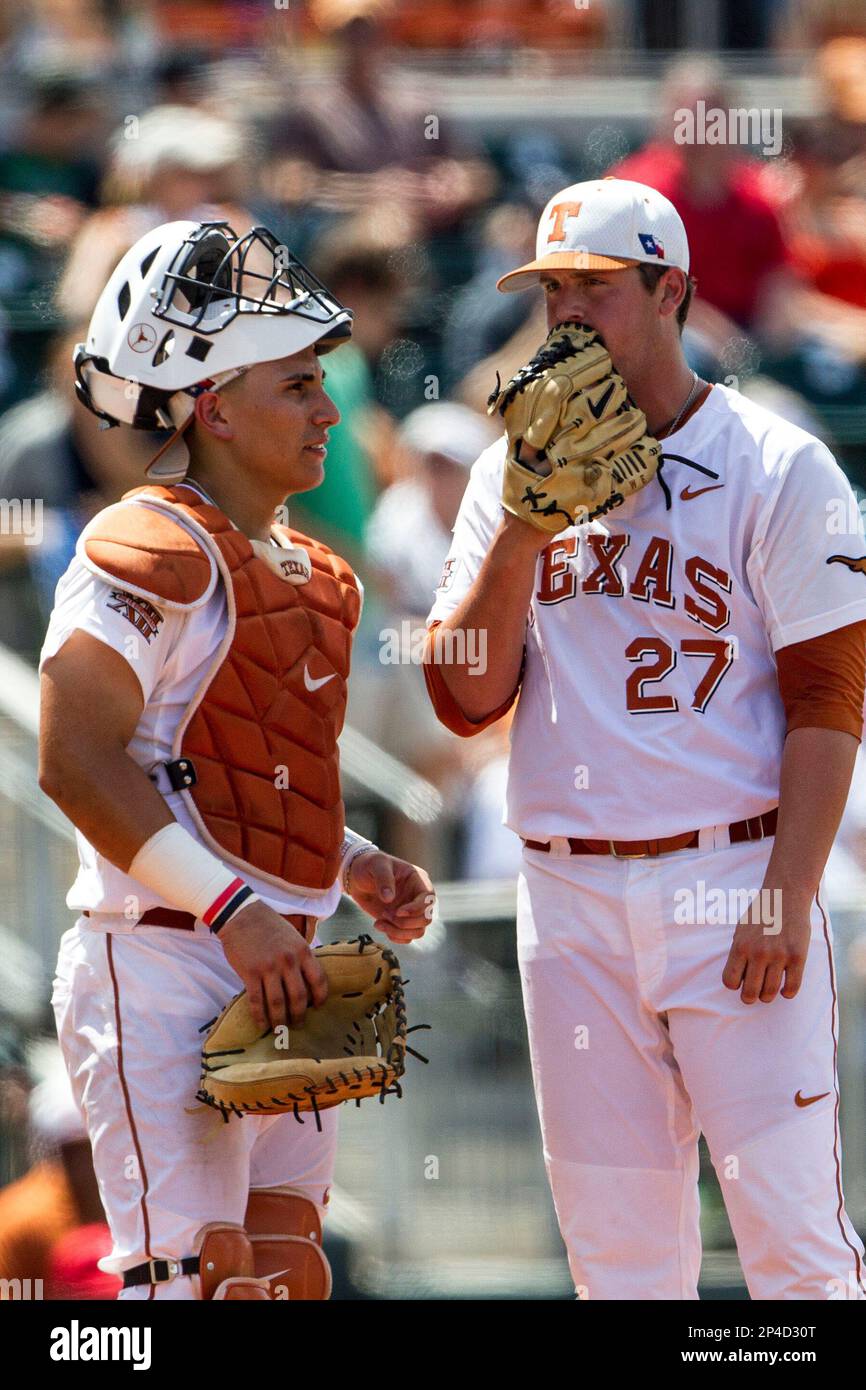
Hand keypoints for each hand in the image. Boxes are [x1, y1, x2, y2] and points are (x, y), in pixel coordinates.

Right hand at [219, 900, 327, 1029]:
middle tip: (298, 1024)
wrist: (242, 915)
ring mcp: (269, 968)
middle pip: (299, 997)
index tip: (317, 1007)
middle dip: (299, 1015)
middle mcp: (288, 961)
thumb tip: (308, 981)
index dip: (320, 998)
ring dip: (280, 1020)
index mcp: (303, 951)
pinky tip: (262, 1024)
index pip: (318, 981)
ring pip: (278, 1003)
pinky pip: (256, 1001)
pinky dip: (260, 1016)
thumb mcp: (293, 937)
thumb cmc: (269, 926)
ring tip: (280, 1028)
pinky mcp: (250, 973)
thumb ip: (301, 957)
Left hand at [346, 851, 435, 945]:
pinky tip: (379, 925)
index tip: (398, 912)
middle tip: (385, 914)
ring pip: (418, 931)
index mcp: (418, 880)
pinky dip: (394, 937)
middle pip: (426, 919)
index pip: (428, 898)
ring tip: (379, 922)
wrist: (357, 876)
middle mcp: (418, 897)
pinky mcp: (401, 921)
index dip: (416, 908)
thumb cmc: (370, 864)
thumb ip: (384, 879)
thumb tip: (389, 899)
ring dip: (399, 932)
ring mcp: (410, 911)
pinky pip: (407, 937)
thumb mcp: (376, 864)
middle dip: (405, 923)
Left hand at [722, 883, 812, 1004]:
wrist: (785, 896)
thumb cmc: (761, 914)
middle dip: (749, 998)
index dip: (734, 985)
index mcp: (740, 946)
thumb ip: (739, 953)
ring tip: (768, 992)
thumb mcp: (741, 930)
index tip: (740, 982)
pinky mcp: (798, 957)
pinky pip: (792, 987)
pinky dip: (787, 993)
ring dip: (767, 996)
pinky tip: (785, 988)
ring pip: (770, 993)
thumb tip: (738, 979)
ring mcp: (779, 956)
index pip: (730, 981)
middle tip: (752, 996)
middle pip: (750, 992)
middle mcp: (758, 953)